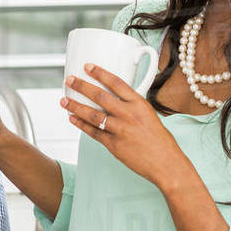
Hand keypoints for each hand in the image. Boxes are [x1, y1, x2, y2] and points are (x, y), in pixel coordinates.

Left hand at [61, 63, 188, 189]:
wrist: (166, 164)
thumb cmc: (160, 141)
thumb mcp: (150, 115)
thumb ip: (132, 106)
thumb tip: (116, 99)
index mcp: (139, 104)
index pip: (116, 83)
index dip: (100, 73)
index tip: (88, 67)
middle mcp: (128, 115)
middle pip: (100, 96)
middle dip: (82, 86)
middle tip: (70, 81)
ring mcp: (120, 130)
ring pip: (92, 115)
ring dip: (75, 106)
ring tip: (64, 100)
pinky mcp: (113, 145)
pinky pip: (93, 132)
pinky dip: (81, 125)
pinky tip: (72, 118)